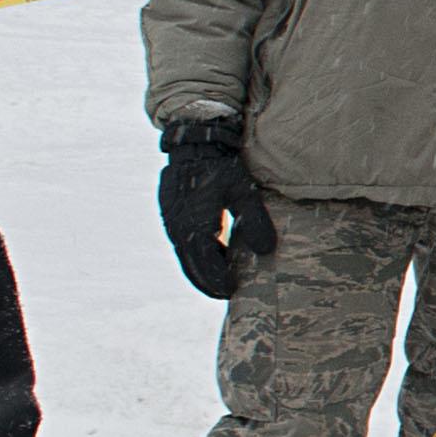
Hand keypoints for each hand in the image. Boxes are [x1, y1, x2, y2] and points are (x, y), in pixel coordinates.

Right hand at [158, 121, 276, 297]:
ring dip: (199, 269)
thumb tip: (266, 251)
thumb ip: (255, 222)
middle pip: (191, 264)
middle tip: (224, 293)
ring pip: (184, 254)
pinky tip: (211, 254)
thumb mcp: (244, 193)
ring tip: (218, 280)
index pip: (205, 264)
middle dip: (207, 282)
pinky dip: (194, 253)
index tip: (232, 291)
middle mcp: (178, 226)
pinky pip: (180, 241)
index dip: (217, 280)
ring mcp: (170, 219)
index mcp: (195, 225)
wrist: (195, 143)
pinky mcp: (169, 212)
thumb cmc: (222, 168)